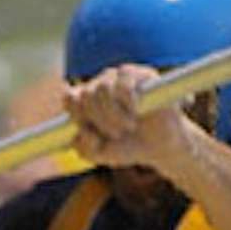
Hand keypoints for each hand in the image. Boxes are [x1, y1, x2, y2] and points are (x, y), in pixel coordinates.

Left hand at [62, 64, 196, 170]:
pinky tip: (136, 112)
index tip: (92, 132)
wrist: (161, 147)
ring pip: (103, 88)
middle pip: (86, 95)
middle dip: (99, 121)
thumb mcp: (101, 154)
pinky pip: (124, 82)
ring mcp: (121, 77)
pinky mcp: (141, 74)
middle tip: (116, 135)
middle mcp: (102, 84)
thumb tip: (81, 131)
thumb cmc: (129, 146)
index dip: (77, 116)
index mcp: (87, 100)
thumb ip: (83, 148)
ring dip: (114, 115)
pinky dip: (128, 102)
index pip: (69, 98)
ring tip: (128, 127)